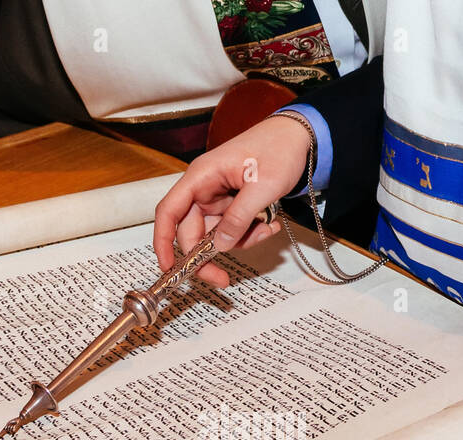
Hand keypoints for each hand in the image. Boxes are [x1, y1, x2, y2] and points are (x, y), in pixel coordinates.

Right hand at [153, 114, 311, 285]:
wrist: (299, 137)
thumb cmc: (279, 149)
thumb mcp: (262, 186)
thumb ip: (238, 218)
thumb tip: (218, 246)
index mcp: (201, 177)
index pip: (168, 212)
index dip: (162, 241)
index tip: (168, 268)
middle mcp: (204, 189)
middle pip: (192, 232)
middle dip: (208, 256)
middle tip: (223, 279)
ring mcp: (218, 198)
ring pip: (216, 236)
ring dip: (240, 241)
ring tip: (266, 228)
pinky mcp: (232, 204)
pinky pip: (233, 229)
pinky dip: (250, 233)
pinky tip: (269, 223)